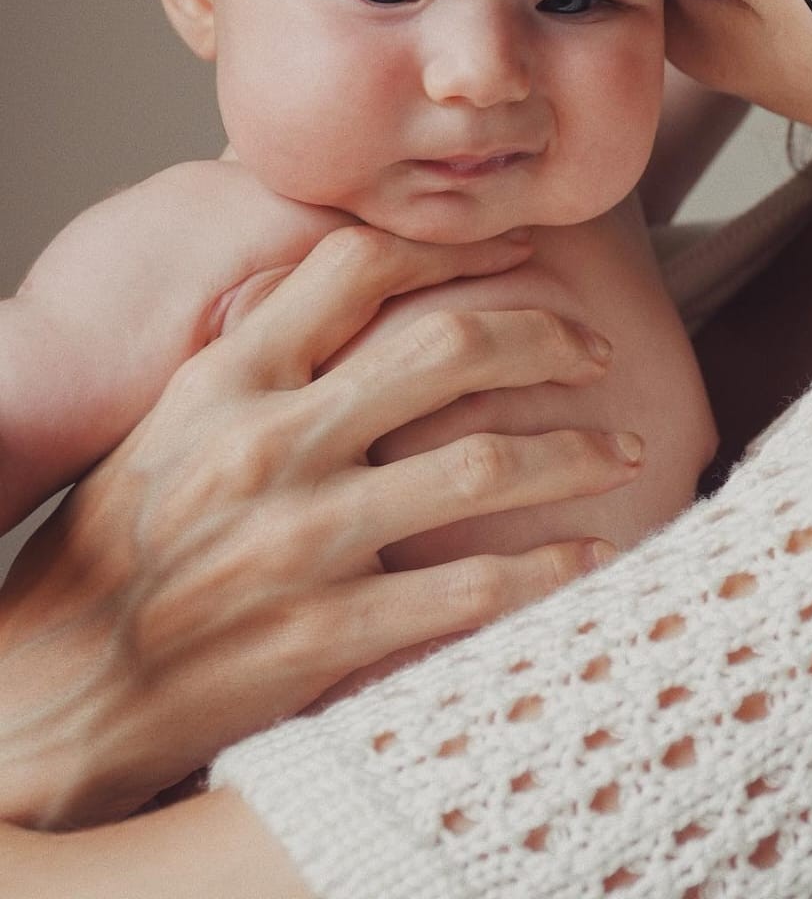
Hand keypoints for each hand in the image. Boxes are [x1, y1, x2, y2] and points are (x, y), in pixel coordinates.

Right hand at [0, 226, 639, 829]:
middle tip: (594, 344)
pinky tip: (590, 555)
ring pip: (482, 467)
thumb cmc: (112, 548)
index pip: (357, 269)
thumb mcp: (166, 422)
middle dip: (544, 337)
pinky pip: (468, 588)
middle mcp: (265, 445)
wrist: (52, 690)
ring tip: (626, 446)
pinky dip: (544, 569)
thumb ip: (259, 359)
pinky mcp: (323, 633)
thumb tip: (359, 293)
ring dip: (574, 452)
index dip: (455, 247)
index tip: (523, 252)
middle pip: (448, 351)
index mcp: (224, 379)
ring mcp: (299, 541)